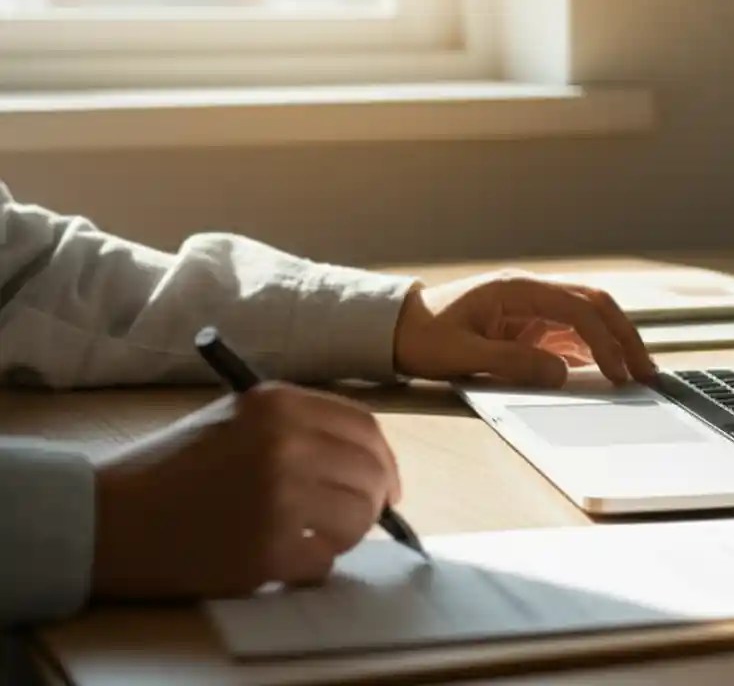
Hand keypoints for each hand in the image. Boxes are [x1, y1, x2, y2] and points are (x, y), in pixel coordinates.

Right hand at [91, 384, 400, 599]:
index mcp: (278, 404)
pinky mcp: (270, 548)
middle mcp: (287, 443)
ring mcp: (281, 497)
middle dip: (372, 502)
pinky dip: (310, 565)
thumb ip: (300, 428)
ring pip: (356, 520)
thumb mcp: (236, 419)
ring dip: (341, 535)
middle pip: (370, 475)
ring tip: (306, 535)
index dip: (384, 460)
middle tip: (357, 519)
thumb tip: (368, 460)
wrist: (109, 517)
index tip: (387, 485)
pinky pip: (325, 562)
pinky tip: (279, 556)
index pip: (365, 429)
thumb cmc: (171, 468)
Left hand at [393, 272, 657, 387]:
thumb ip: (511, 363)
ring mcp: (534, 307)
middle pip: (595, 305)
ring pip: (590, 317)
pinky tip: (607, 373)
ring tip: (637, 374)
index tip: (618, 373)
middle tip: (647, 372)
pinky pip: (573, 333)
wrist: (398, 329)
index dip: (603, 342)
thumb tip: (561, 373)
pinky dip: (595, 350)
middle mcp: (532, 292)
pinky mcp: (531, 325)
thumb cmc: (424, 337)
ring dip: (616, 342)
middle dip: (625, 337)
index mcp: (517, 290)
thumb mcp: (461, 355)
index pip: (578, 310)